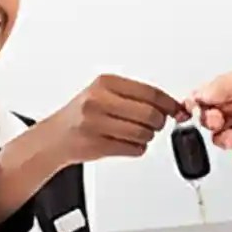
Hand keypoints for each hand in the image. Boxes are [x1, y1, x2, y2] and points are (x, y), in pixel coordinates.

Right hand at [47, 74, 186, 165]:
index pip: (150, 92)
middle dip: (158, 122)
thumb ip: (137, 96)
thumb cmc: (83, 113)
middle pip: (149, 114)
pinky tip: (126, 142)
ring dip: (147, 137)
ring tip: (136, 133)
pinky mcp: (96, 145)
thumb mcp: (105, 93)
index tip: (177, 110)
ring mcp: (96, 123)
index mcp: (105, 82)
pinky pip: (134, 149)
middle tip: (155, 124)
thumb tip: (173, 106)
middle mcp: (99, 100)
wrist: (54, 136)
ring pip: (143, 133)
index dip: (169, 103)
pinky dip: (137, 148)